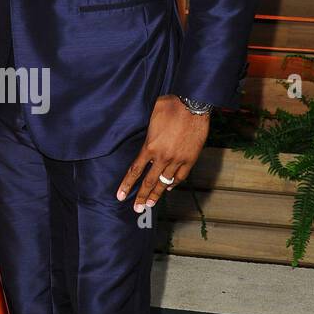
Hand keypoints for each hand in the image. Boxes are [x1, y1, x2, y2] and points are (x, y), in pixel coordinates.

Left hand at [116, 94, 209, 210]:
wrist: (192, 104)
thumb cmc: (170, 105)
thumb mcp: (151, 117)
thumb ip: (146, 131)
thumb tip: (144, 137)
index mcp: (149, 147)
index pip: (135, 171)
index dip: (127, 185)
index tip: (120, 196)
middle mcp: (162, 157)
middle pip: (149, 182)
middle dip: (141, 197)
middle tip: (136, 209)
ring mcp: (177, 159)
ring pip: (165, 182)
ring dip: (157, 194)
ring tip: (151, 204)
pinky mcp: (190, 158)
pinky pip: (181, 176)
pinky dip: (175, 183)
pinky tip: (170, 188)